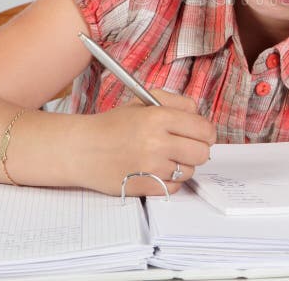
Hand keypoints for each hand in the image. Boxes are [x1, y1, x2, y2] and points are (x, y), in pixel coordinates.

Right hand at [80, 89, 216, 195]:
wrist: (81, 149)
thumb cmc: (113, 125)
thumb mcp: (144, 101)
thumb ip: (177, 102)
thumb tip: (199, 115)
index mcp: (158, 117)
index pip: (204, 129)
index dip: (207, 132)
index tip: (202, 134)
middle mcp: (156, 143)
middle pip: (202, 153)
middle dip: (198, 149)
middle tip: (186, 146)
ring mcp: (150, 168)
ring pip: (190, 171)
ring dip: (182, 165)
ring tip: (165, 157)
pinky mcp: (144, 188)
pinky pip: (175, 187)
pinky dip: (170, 180)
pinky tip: (157, 170)